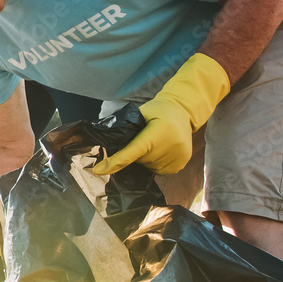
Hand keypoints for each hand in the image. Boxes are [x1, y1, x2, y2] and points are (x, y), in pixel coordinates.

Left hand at [94, 53, 228, 175]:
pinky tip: (161, 151)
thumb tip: (106, 145)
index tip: (99, 170)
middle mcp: (169, 147)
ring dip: (146, 159)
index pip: (131, 152)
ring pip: (149, 167)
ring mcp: (177, 157)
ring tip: (154, 144)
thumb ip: (126, 128)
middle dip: (136, 154)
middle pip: (140, 161)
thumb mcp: (140, 113)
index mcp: (156, 133)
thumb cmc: (157, 110)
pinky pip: (161, 171)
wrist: (184, 111)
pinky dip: (156, 163)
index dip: (114, 162)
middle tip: (143, 140)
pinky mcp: (182, 164)